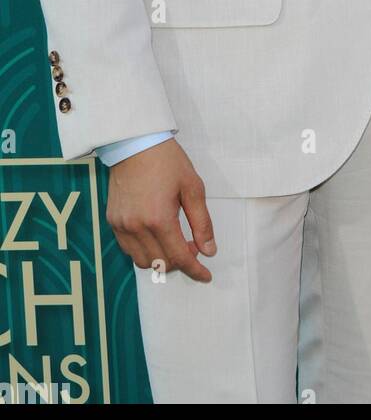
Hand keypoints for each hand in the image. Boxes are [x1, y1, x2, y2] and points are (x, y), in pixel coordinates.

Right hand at [105, 137, 215, 282]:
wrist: (135, 144)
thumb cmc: (168, 162)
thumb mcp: (193, 188)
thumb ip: (201, 222)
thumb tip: (209, 251)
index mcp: (159, 219)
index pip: (179, 257)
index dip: (195, 270)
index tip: (206, 276)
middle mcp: (136, 227)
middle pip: (160, 264)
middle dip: (180, 262)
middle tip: (193, 246)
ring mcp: (121, 226)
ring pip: (142, 261)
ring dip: (161, 259)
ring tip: (175, 240)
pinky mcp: (112, 221)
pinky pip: (128, 249)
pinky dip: (145, 250)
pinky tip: (156, 235)